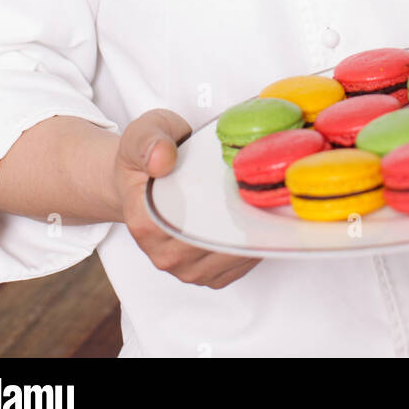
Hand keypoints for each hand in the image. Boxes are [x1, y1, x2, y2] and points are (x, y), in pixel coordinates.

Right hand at [116, 108, 260, 287]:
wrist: (144, 177)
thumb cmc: (147, 155)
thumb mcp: (143, 133)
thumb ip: (149, 142)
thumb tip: (161, 159)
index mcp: (145, 223)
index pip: (193, 226)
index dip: (225, 206)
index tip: (246, 182)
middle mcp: (164, 254)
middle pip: (219, 243)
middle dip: (246, 216)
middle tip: (264, 185)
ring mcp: (186, 269)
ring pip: (234, 257)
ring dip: (255, 231)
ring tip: (265, 198)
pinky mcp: (206, 275)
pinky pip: (240, 265)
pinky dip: (255, 244)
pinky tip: (260, 216)